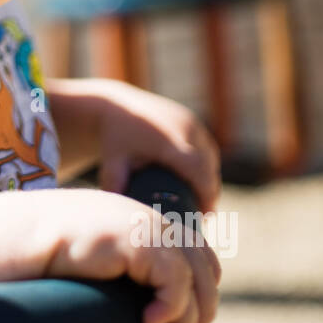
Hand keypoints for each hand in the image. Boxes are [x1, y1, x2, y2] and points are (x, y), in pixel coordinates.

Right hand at [39, 188, 220, 322]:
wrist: (17, 235)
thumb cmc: (44, 253)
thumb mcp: (94, 258)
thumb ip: (120, 267)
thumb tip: (136, 304)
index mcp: (141, 219)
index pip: (196, 251)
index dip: (200, 288)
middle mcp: (149, 218)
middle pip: (205, 265)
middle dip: (201, 309)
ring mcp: (146, 225)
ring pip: (195, 278)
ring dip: (186, 321)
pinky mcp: (138, 240)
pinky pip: (175, 281)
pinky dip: (171, 309)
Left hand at [89, 79, 221, 212]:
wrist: (115, 105)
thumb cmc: (114, 139)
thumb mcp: (113, 163)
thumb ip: (117, 186)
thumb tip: (122, 215)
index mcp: (167, 139)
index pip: (196, 168)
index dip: (206, 192)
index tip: (206, 214)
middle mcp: (184, 128)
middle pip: (207, 166)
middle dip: (209, 192)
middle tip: (202, 217)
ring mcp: (190, 121)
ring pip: (210, 157)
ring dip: (209, 179)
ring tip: (201, 203)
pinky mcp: (191, 119)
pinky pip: (206, 147)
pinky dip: (206, 165)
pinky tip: (202, 182)